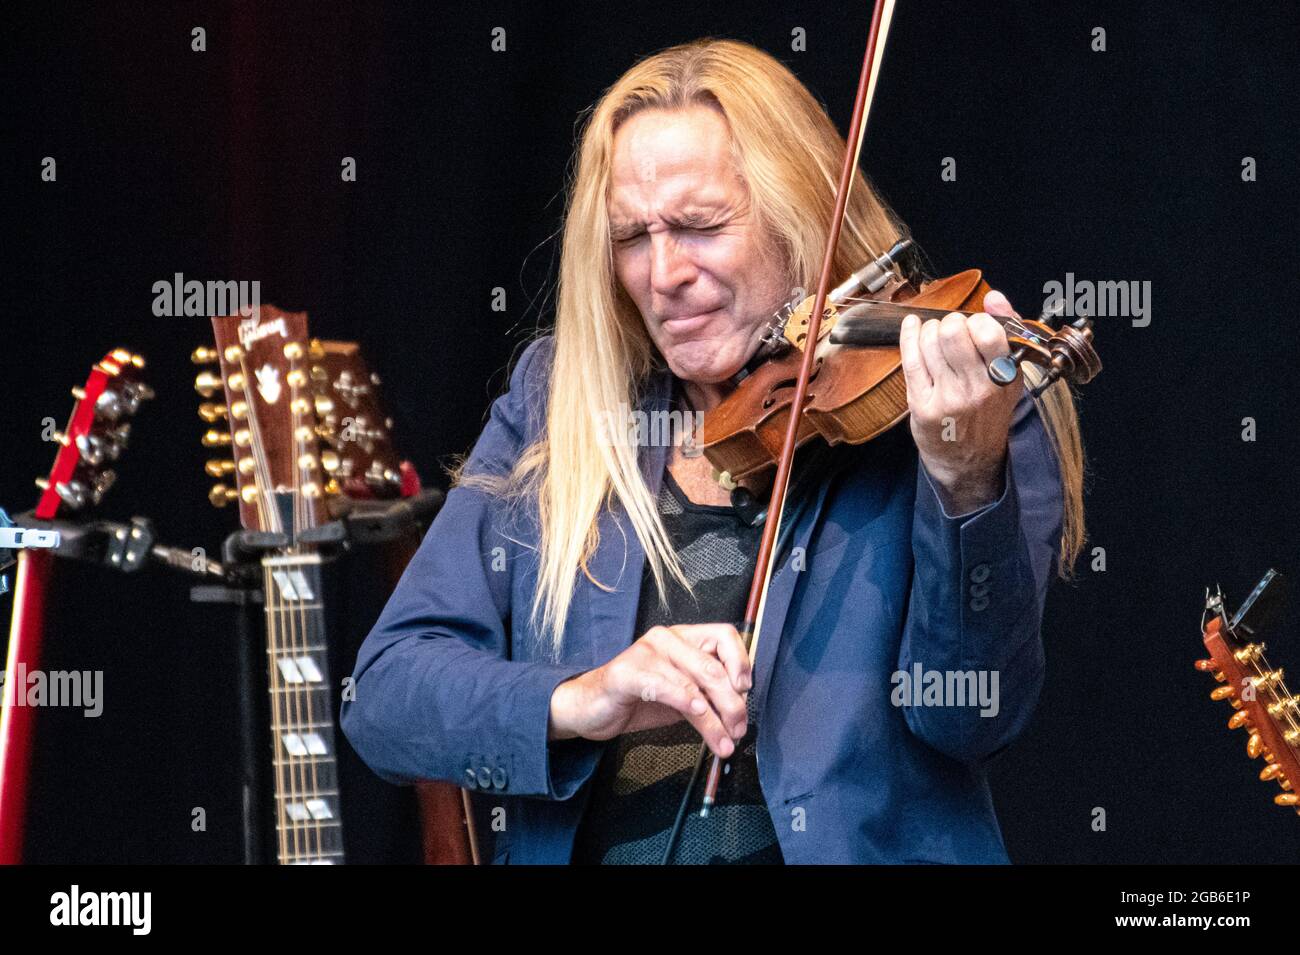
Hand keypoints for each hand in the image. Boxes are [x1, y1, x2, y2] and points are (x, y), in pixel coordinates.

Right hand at [548, 623, 750, 758]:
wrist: (591, 708)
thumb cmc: (637, 699)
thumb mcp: (681, 697)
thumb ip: (707, 695)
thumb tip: (740, 710)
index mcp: (682, 638)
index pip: (724, 635)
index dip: (741, 661)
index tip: (746, 691)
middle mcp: (666, 638)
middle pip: (713, 665)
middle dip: (732, 703)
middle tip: (739, 729)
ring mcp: (645, 652)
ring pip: (694, 682)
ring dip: (714, 718)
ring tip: (723, 742)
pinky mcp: (627, 673)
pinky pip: (665, 686)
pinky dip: (686, 701)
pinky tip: (698, 716)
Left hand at [898, 289, 1022, 514]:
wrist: (968, 460)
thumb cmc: (987, 411)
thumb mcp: (1008, 375)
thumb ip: (1006, 331)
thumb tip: (994, 296)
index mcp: (1006, 378)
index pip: (989, 332)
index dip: (976, 321)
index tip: (973, 326)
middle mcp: (978, 390)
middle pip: (953, 333)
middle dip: (949, 323)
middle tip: (951, 332)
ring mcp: (948, 399)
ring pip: (929, 342)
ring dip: (930, 331)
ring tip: (935, 338)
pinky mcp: (922, 407)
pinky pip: (910, 360)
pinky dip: (909, 336)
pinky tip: (912, 328)